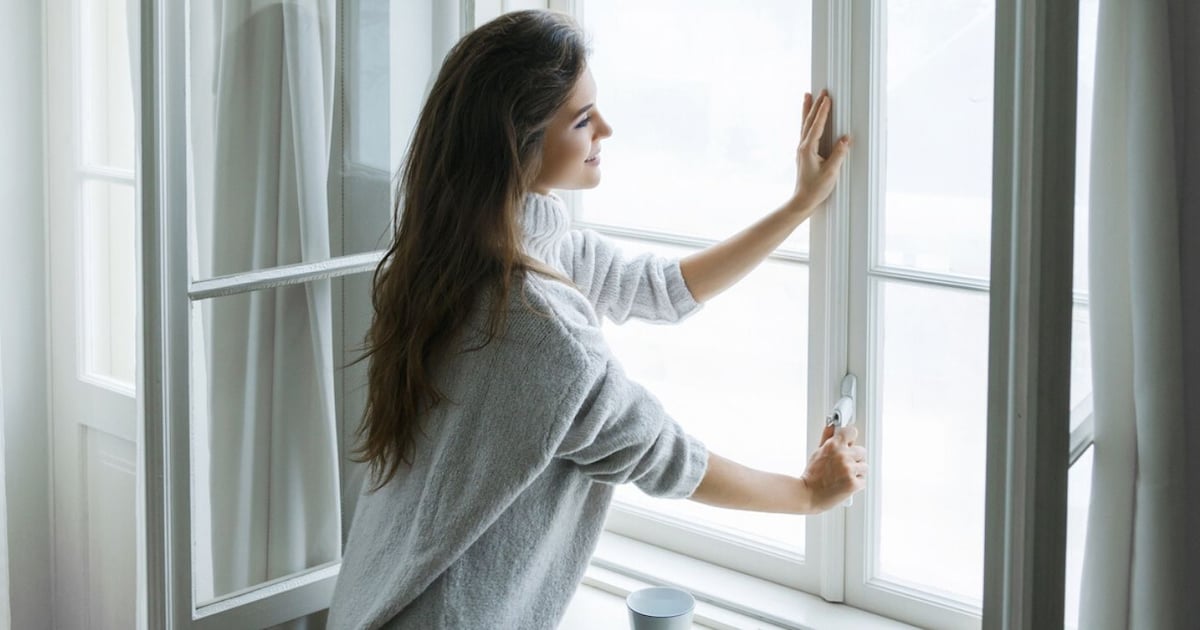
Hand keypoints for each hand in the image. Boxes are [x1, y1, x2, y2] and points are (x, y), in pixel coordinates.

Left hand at [791, 90, 851, 212]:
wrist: (802, 201)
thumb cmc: (816, 188)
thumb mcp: (831, 172)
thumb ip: (838, 154)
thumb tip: (846, 138)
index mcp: (807, 149)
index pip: (816, 126)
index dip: (822, 112)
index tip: (827, 98)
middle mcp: (802, 147)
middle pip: (808, 121)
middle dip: (815, 105)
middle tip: (820, 91)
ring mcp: (802, 150)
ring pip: (805, 125)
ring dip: (807, 110)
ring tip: (808, 96)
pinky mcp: (804, 154)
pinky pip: (806, 132)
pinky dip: (808, 121)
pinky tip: (809, 119)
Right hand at [799, 424, 866, 512]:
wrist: (807, 494)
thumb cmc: (811, 475)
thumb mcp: (817, 452)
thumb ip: (827, 438)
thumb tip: (831, 427)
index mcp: (833, 445)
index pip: (852, 432)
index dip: (850, 438)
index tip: (849, 443)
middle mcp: (843, 455)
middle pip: (862, 451)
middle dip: (854, 458)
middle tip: (843, 466)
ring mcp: (849, 470)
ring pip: (864, 467)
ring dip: (857, 471)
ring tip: (843, 476)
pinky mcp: (853, 483)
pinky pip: (863, 480)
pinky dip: (856, 483)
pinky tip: (844, 484)